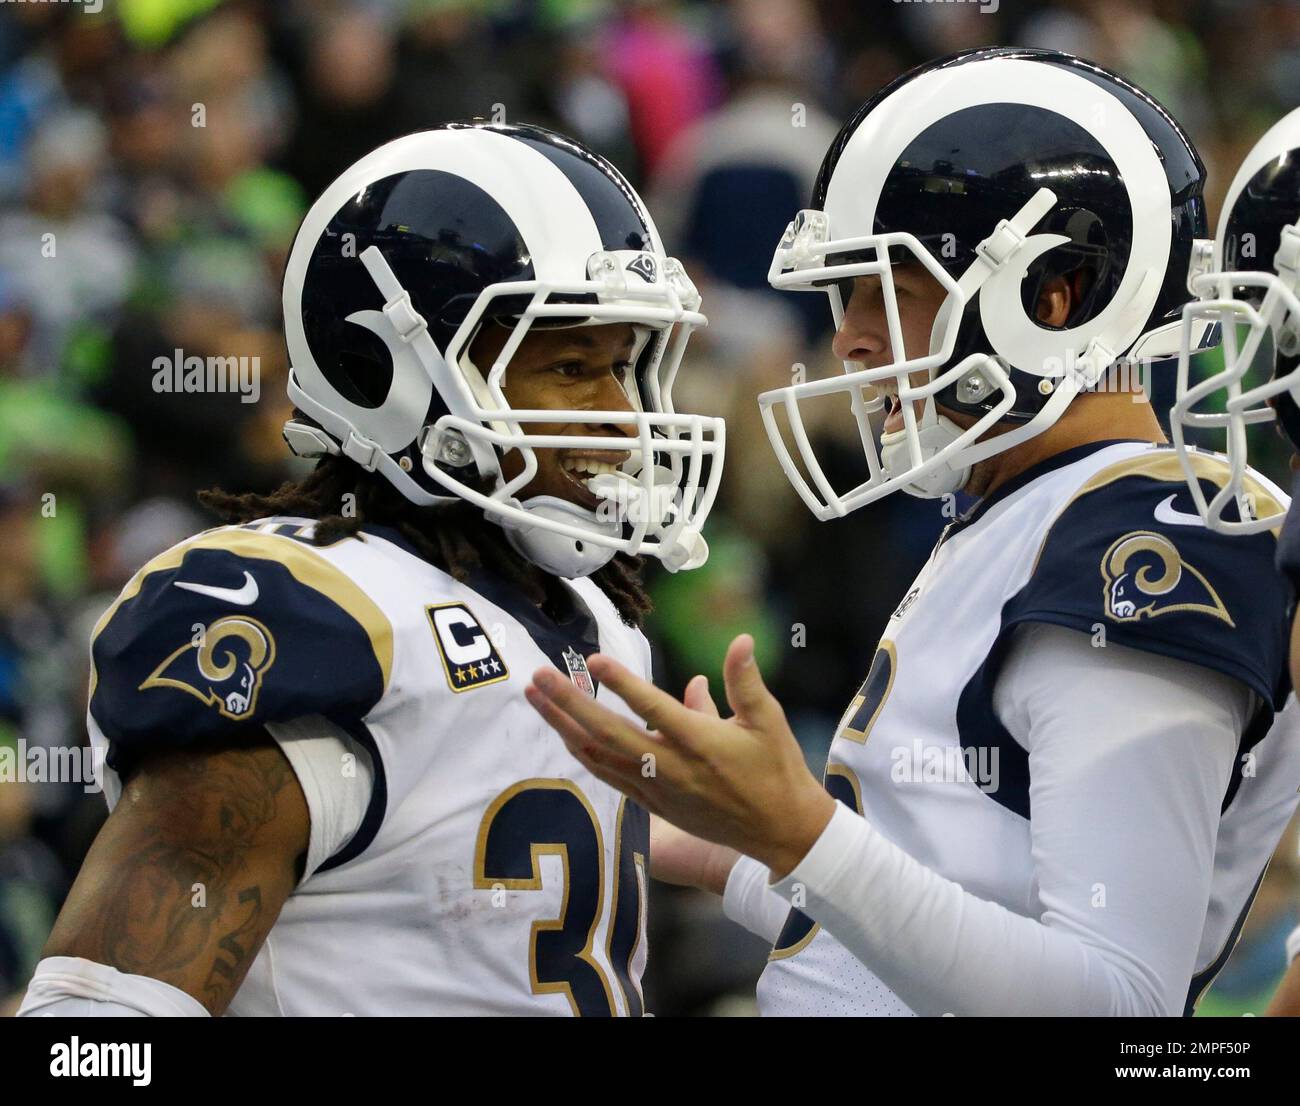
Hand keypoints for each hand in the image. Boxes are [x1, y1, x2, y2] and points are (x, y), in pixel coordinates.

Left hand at [525, 634, 835, 878]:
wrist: (781, 832)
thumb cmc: (777, 769)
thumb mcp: (768, 720)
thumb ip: (745, 680)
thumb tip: (739, 640)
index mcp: (701, 742)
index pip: (653, 708)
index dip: (622, 684)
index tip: (594, 660)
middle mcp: (672, 768)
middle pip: (609, 733)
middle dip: (569, 703)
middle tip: (538, 675)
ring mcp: (658, 789)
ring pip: (599, 756)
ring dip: (563, 726)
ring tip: (536, 697)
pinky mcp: (654, 805)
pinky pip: (608, 775)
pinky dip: (582, 752)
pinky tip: (563, 733)